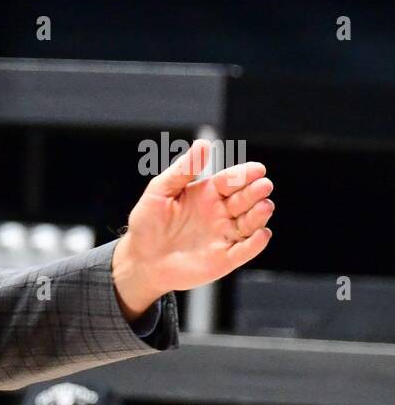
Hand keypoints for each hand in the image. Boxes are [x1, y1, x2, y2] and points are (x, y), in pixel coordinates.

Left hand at [112, 140, 273, 318]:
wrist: (139, 260)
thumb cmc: (147, 224)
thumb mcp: (159, 192)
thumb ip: (182, 170)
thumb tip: (203, 144)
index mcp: (207, 193)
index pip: (231, 180)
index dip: (244, 174)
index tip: (257, 169)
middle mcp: (220, 213)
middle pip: (245, 199)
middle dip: (255, 192)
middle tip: (263, 185)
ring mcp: (224, 235)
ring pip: (250, 223)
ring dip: (259, 215)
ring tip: (264, 206)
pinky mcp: (224, 259)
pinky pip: (245, 250)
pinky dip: (255, 243)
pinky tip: (261, 234)